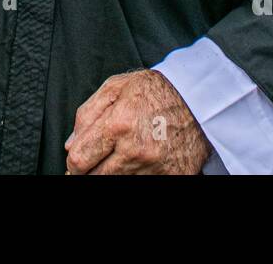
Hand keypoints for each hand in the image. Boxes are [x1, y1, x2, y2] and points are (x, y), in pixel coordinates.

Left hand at [64, 70, 212, 174]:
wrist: (201, 101)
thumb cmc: (158, 90)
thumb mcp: (117, 87)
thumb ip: (88, 114)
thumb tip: (71, 145)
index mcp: (119, 124)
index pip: (80, 160)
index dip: (73, 164)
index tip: (76, 163)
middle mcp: (136, 150)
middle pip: (96, 178)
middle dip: (90, 172)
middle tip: (95, 162)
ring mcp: (156, 168)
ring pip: (118, 183)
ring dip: (114, 173)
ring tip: (121, 157)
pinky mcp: (173, 177)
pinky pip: (143, 184)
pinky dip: (136, 175)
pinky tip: (139, 163)